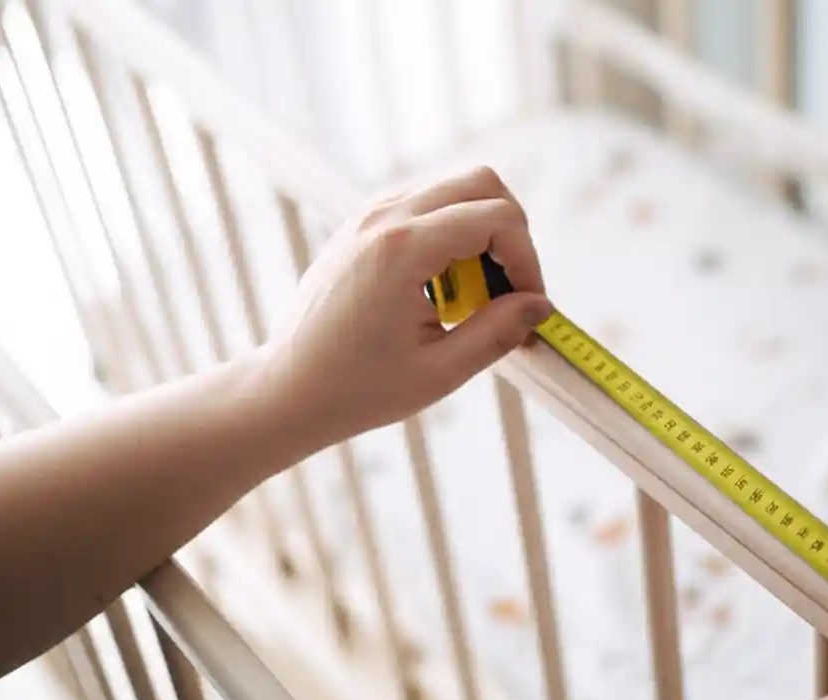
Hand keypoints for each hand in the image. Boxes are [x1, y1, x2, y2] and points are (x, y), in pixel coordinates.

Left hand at [263, 166, 552, 446]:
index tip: (527, 304)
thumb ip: (498, 332)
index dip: (527, 260)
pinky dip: (452, 236)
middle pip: (481, 182)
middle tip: (510, 288)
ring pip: (455, 189)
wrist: (288, 389)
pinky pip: (426, 206)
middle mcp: (384, 217)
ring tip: (473, 298)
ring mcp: (369, 216)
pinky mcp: (363, 226)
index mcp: (402, 249)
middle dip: (511, 232)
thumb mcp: (439, 371)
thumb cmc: (355, 388)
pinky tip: (444, 291)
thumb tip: (539, 306)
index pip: (496, 218)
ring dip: (480, 233)